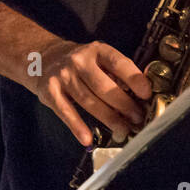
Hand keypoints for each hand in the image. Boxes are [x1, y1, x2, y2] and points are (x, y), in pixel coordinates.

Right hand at [33, 39, 152, 146]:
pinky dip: (77, 126)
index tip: (147, 94)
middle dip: (124, 105)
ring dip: (108, 118)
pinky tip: (88, 139)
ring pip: (89, 101)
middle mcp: (79, 61)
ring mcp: (63, 76)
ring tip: (123, 129)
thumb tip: (139, 95)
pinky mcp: (50, 92)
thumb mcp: (98, 57)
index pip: (119, 63)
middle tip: (137, 118)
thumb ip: (116, 72)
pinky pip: (66, 112)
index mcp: (97, 50)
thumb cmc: (80, 63)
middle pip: (104, 86)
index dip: (135, 79)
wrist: (42, 58)